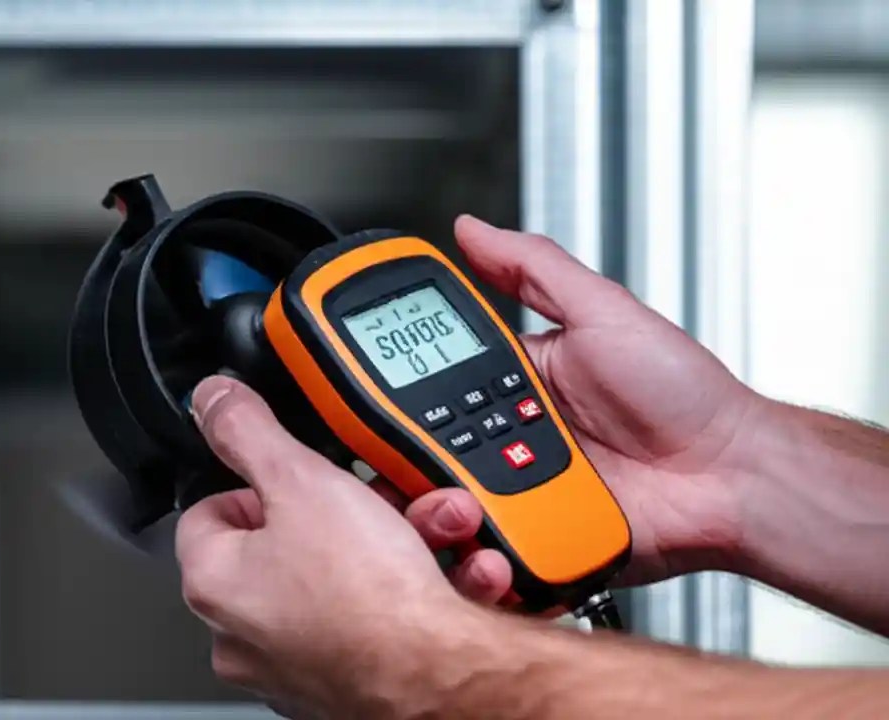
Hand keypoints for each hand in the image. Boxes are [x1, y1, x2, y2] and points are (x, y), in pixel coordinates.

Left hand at [176, 376, 482, 717]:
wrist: (443, 677)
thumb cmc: (365, 599)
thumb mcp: (303, 480)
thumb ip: (250, 433)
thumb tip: (212, 402)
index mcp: (216, 584)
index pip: (212, 512)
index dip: (261, 482)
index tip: (298, 474)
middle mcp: (246, 634)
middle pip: (295, 542)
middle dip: (357, 509)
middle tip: (388, 498)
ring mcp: (301, 664)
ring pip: (350, 577)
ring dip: (403, 543)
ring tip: (439, 529)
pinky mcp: (355, 684)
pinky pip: (386, 619)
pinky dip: (424, 590)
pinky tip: (457, 574)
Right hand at [414, 217, 760, 592]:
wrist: (734, 476)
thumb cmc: (684, 396)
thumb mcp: (603, 311)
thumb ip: (532, 269)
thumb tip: (471, 231)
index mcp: (509, 387)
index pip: (424, 390)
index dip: (390, 398)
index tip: (367, 403)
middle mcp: (503, 446)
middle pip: (418, 461)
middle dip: (404, 467)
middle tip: (433, 463)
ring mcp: (517, 502)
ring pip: (440, 520)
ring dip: (437, 519)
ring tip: (466, 509)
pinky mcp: (535, 553)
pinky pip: (483, 569)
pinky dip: (477, 568)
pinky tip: (492, 552)